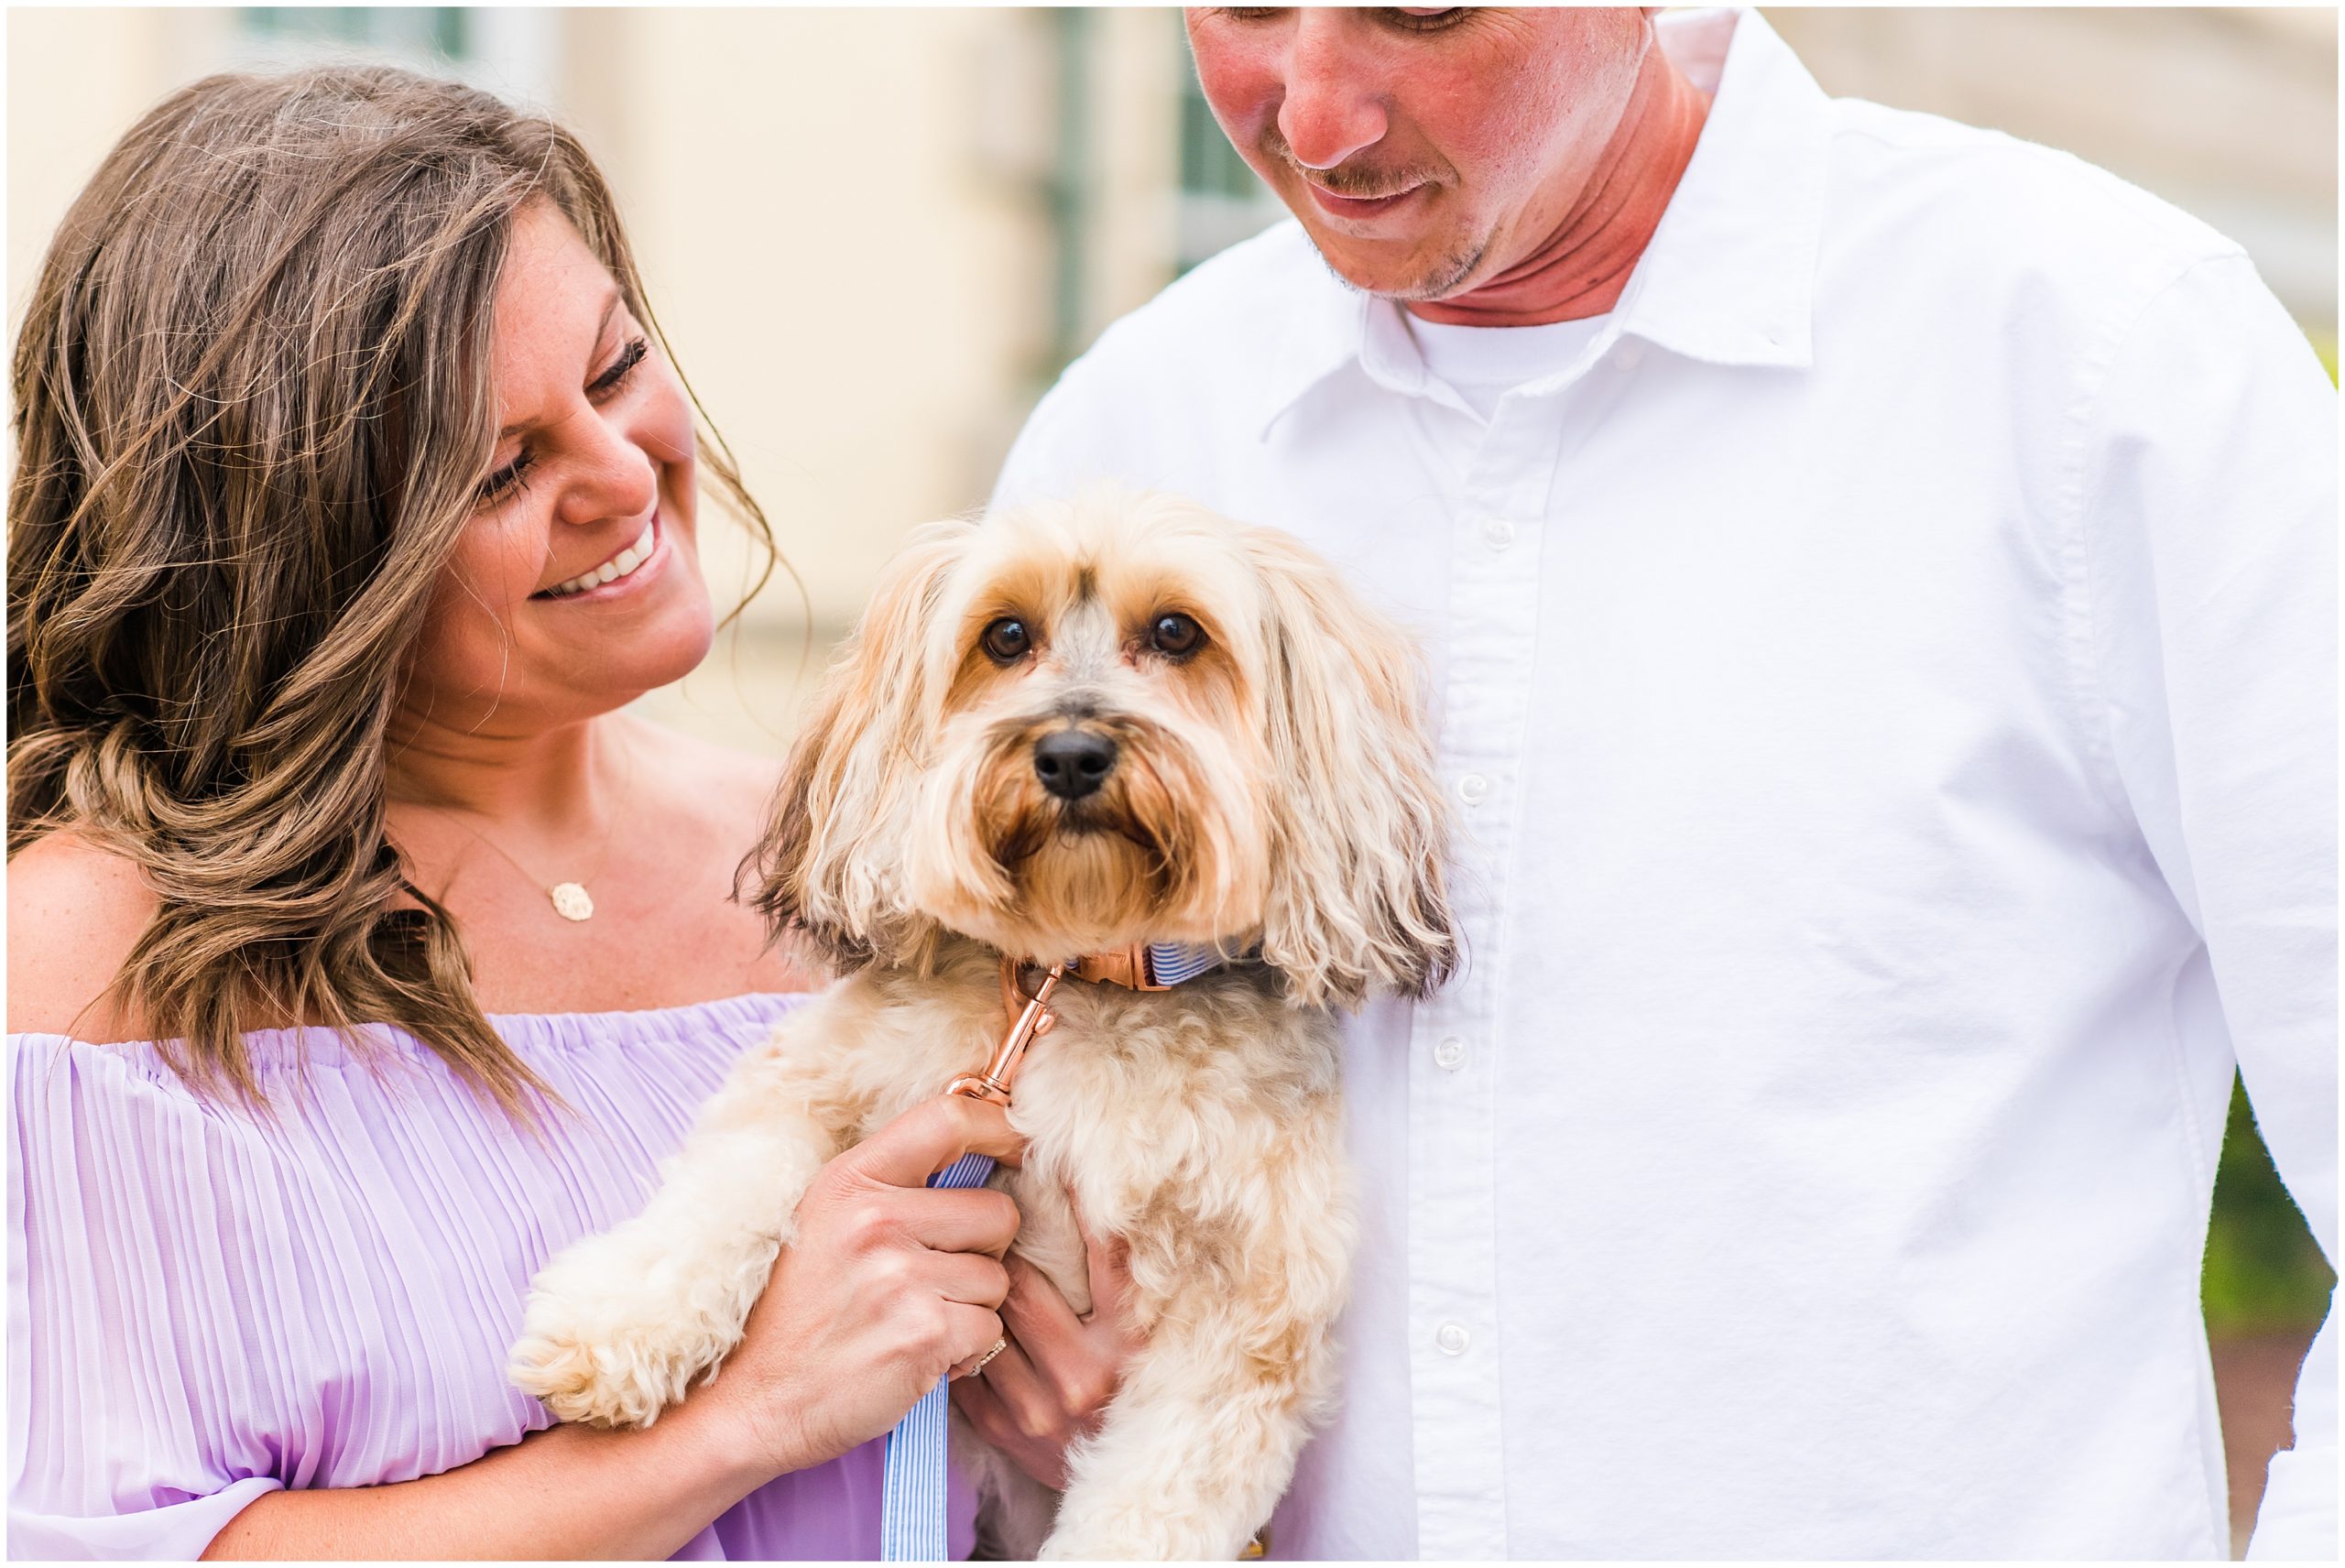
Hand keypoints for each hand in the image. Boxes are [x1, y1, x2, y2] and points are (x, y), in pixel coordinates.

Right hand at [698, 1096, 1024, 1481]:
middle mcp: (876, 1220)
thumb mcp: (826, 1221)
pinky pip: (990, 1328)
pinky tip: (918, 1355)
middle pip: (998, 1213)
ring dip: (972, 1306)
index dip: (1000, 1127)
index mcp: (850, 1180)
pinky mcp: (924, 1333)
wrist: (752, 1400)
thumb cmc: (798, 1312)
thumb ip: (892, 1185)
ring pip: (998, 1278)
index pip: (948, 1119)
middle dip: (984, 1251)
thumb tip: (982, 1148)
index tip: (1017, 1148)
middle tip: (933, 1280)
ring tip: (913, 1321)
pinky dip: (966, 1349)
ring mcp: (900, 1277)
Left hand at [950, 1204, 1142, 1488]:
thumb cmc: (1142, 1392)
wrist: (1134, 1487)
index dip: (1075, 1204)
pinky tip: (964, 1315)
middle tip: (988, 1215)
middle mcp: (1085, 1378)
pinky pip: (968, 1361)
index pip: (1100, 1255)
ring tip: (968, 1260)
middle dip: (1002, 1248)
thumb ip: (1123, 1277)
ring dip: (976, 1289)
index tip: (1054, 1161)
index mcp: (1129, 1345)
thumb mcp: (1150, 1336)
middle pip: (1019, 1284)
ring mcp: (1037, 1407)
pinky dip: (964, 1333)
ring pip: (986, 1320)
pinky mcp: (1003, 1429)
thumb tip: (1095, 1196)